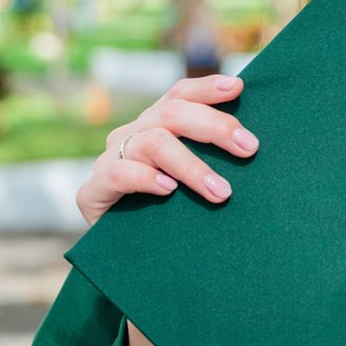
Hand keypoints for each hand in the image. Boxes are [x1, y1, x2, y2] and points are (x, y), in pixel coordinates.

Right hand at [76, 74, 257, 224]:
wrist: (125, 257)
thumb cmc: (170, 214)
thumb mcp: (191, 181)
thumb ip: (210, 157)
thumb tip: (253, 144)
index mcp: (154, 126)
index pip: (179, 95)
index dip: (207, 88)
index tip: (238, 88)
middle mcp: (131, 135)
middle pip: (172, 114)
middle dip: (215, 128)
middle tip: (249, 148)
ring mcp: (109, 161)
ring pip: (153, 143)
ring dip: (192, 166)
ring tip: (221, 191)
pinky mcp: (93, 191)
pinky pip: (120, 173)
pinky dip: (148, 179)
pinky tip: (169, 190)